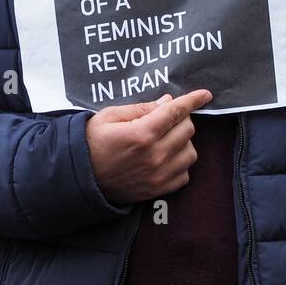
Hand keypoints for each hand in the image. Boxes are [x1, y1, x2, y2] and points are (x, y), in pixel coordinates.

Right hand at [85, 89, 212, 204]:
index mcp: (142, 133)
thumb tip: (169, 102)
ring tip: (165, 140)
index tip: (205, 94)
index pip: (177, 111)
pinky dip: (179, 164)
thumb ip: (142, 108)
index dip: (193, 99)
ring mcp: (158, 175)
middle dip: (180, 119)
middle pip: (188, 129)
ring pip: (191, 152)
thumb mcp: (111, 115)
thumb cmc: (93, 142)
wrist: (80, 177)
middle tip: (166, 119)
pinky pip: (185, 174)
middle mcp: (154, 155)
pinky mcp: (158, 190)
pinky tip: (165, 158)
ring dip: (182, 142)